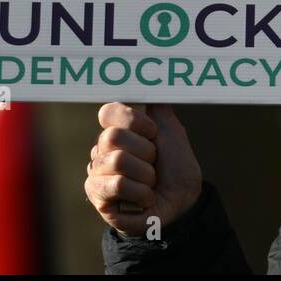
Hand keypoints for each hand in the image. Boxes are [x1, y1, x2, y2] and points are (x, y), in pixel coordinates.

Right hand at [86, 102, 203, 236]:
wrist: (183, 202)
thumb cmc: (176, 167)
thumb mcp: (172, 131)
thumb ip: (157, 106)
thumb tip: (149, 78)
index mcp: (118, 129)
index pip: (109, 111)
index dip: (136, 121)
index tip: (153, 133)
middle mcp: (103, 148)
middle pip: (114, 136)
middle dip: (146, 151)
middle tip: (153, 163)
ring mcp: (97, 171)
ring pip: (118, 161)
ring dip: (146, 175)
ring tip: (150, 183)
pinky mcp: (96, 195)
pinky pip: (117, 185)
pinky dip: (141, 192)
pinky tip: (144, 198)